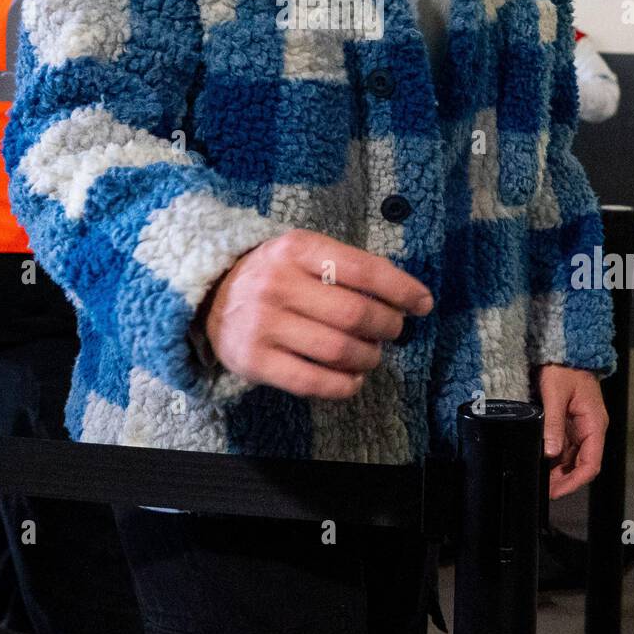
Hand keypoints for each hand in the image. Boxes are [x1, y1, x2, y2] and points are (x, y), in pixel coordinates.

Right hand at [200, 229, 433, 398]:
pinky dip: (343, 385)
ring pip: (338, 350)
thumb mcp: (304, 253)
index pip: (362, 268)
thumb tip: (408, 296)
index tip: (423, 303)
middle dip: (388, 326)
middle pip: (355, 313)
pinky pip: (311, 382)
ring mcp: (263, 324)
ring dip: (369, 357)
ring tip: (372, 354)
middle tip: (394, 330)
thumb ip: (347, 267)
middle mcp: (278, 284)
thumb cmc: (274, 274)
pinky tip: (352, 379)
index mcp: (296, 249)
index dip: (401, 289)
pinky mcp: (254, 361)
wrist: (210, 296)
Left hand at [538, 364, 607, 499]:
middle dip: (565, 480)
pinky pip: (566, 445)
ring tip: (541, 479)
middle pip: (582, 464)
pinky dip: (556, 456)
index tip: (556, 491)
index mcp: (594, 424)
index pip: (591, 464)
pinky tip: (543, 462)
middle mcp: (591, 428)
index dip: (575, 481)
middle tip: (545, 490)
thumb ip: (554, 424)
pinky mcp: (571, 421)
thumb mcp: (555, 394)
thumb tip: (550, 453)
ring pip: (573, 457)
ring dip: (559, 470)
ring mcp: (581, 426)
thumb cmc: (563, 368)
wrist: (565, 349)